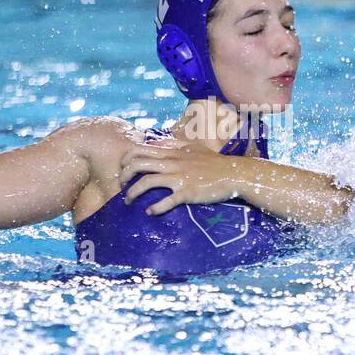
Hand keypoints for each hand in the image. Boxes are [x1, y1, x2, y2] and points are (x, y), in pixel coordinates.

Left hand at [117, 138, 244, 214]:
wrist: (233, 173)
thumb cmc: (213, 162)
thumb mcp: (193, 147)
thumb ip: (174, 143)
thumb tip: (156, 142)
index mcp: (173, 152)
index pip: (141, 149)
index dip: (127, 158)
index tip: (123, 168)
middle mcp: (173, 163)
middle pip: (139, 164)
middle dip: (124, 175)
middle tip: (121, 185)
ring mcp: (179, 178)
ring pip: (147, 182)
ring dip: (133, 193)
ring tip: (127, 201)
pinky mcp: (188, 193)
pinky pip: (167, 201)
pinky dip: (155, 208)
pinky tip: (150, 212)